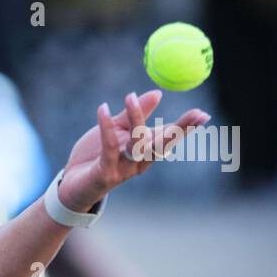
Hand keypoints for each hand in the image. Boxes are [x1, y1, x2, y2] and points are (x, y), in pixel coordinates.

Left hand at [59, 90, 210, 210]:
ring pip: (138, 145)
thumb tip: (158, 93)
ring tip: (130, 96)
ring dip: (136, 119)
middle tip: (196, 114)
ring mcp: (124, 169)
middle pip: (162, 144)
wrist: (71, 183)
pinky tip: (103, 109)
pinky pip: (109, 148)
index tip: (204, 114)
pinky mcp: (106, 173)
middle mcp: (139, 162)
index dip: (186, 127)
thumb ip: (134, 114)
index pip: (169, 136)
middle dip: (180, 129)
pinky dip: (106, 127)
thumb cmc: (95, 156)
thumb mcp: (116, 130)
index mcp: (145, 151)